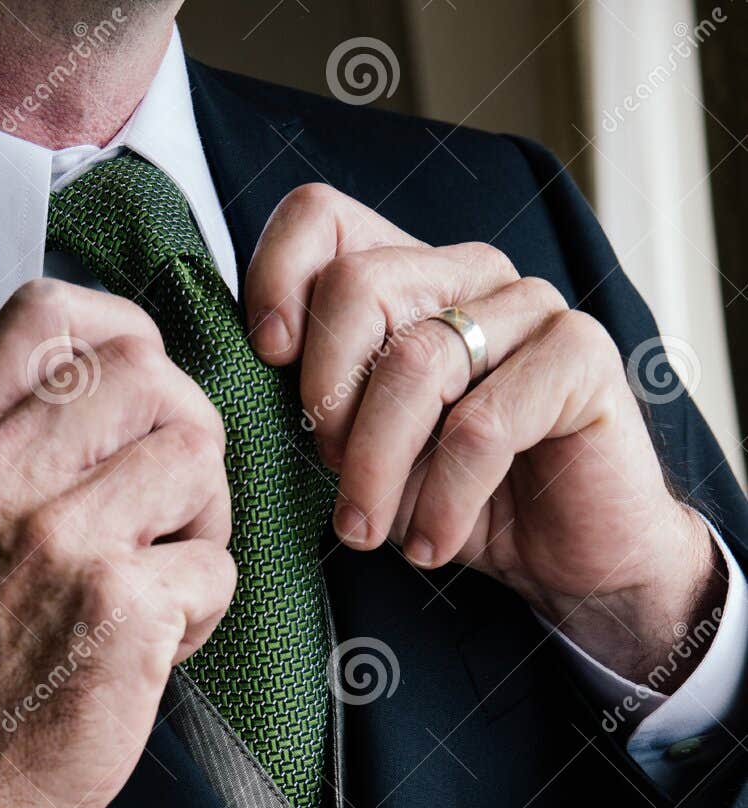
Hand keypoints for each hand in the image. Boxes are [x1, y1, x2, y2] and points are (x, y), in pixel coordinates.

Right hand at [0, 280, 234, 807]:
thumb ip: (24, 442)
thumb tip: (134, 371)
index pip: (47, 313)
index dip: (125, 334)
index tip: (144, 390)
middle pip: (151, 378)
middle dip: (185, 442)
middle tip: (165, 515)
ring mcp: (58, 540)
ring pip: (197, 458)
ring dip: (203, 525)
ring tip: (159, 579)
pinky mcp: (119, 605)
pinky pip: (216, 566)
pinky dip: (205, 609)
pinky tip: (157, 642)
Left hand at [245, 184, 721, 686]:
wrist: (570, 559)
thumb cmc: (461, 501)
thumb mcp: (367, 454)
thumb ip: (322, 405)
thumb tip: (253, 381)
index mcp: (409, 279)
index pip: (322, 219)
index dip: (277, 277)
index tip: (268, 362)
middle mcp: (469, 274)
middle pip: (356, 286)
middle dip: (328, 399)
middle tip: (333, 477)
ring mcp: (531, 307)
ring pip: (416, 363)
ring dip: (378, 468)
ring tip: (368, 532)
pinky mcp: (582, 356)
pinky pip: (482, 425)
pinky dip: (444, 497)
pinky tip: (433, 541)